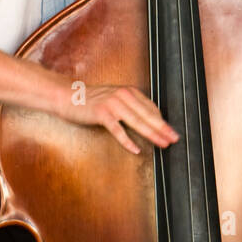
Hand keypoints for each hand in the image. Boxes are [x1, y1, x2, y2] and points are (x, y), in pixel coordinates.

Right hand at [57, 83, 179, 154]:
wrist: (67, 96)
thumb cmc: (91, 101)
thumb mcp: (114, 99)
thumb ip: (130, 106)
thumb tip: (147, 121)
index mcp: (128, 92)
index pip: (151, 108)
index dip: (162, 121)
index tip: (171, 132)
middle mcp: (123, 95)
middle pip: (147, 115)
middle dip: (163, 128)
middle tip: (174, 139)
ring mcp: (112, 104)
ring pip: (136, 121)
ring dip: (151, 134)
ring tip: (162, 143)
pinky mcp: (101, 113)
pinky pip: (117, 130)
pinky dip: (127, 141)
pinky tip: (135, 149)